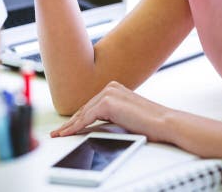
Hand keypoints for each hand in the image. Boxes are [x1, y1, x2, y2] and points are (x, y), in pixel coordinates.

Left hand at [50, 81, 172, 143]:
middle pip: (84, 108)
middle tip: (58, 132)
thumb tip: (93, 124)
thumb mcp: (125, 115)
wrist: (163, 122)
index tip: (67, 126)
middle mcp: (110, 87)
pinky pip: (86, 118)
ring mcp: (108, 92)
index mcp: (114, 87)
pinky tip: (67, 134)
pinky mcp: (107, 102)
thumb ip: (110, 114)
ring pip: (83, 113)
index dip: (77, 117)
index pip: (91, 105)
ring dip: (69, 125)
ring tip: (59, 134)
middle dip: (70, 121)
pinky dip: (75, 127)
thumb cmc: (149, 123)